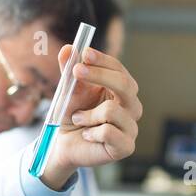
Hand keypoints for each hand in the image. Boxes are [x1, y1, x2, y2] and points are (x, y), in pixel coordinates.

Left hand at [40, 44, 142, 188]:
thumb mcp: (68, 91)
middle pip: (124, 84)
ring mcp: (131, 127)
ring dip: (86, 114)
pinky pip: (108, 132)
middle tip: (76, 72)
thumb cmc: (71, 116)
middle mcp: (131, 107)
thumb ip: (68, 71)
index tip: (84, 53)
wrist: (64, 146)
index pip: (119, 70)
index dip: (103, 60)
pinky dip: (90, 132)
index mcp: (121, 90)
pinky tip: (87, 136)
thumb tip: (68, 48)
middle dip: (99, 75)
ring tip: (78, 119)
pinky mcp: (126, 147)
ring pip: (111, 110)